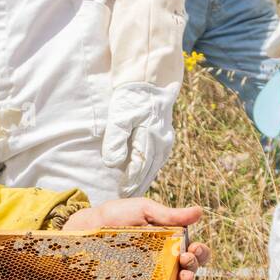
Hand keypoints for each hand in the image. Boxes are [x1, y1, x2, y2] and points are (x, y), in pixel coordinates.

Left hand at [62, 198, 208, 279]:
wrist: (87, 229)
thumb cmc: (115, 217)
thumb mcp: (144, 210)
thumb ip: (170, 214)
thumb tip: (199, 212)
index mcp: (170, 240)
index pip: (193, 250)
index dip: (200, 251)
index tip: (193, 248)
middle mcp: (165, 259)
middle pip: (190, 268)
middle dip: (194, 266)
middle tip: (185, 260)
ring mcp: (153, 274)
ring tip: (182, 278)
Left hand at [101, 82, 179, 197]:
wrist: (148, 80)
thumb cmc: (130, 97)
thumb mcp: (118, 117)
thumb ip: (115, 141)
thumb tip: (114, 164)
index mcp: (149, 137)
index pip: (139, 166)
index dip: (130, 181)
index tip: (122, 193)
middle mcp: (161, 141)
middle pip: (149, 169)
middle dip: (138, 185)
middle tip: (126, 199)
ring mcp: (165, 140)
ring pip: (154, 165)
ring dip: (145, 179)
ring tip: (134, 192)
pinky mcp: (165, 137)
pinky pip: (158, 158)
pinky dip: (150, 169)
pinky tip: (144, 175)